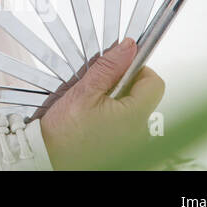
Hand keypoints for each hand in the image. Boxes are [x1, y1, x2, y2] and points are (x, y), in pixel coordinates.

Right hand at [38, 37, 164, 169]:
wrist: (52, 158)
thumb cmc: (65, 133)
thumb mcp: (84, 92)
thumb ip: (109, 68)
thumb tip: (128, 48)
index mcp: (133, 116)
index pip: (154, 82)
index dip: (137, 69)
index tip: (119, 68)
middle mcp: (140, 132)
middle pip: (144, 95)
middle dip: (124, 85)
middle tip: (99, 89)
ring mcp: (134, 141)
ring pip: (135, 108)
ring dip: (117, 100)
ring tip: (94, 105)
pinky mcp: (126, 147)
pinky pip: (127, 123)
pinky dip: (114, 115)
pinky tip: (95, 118)